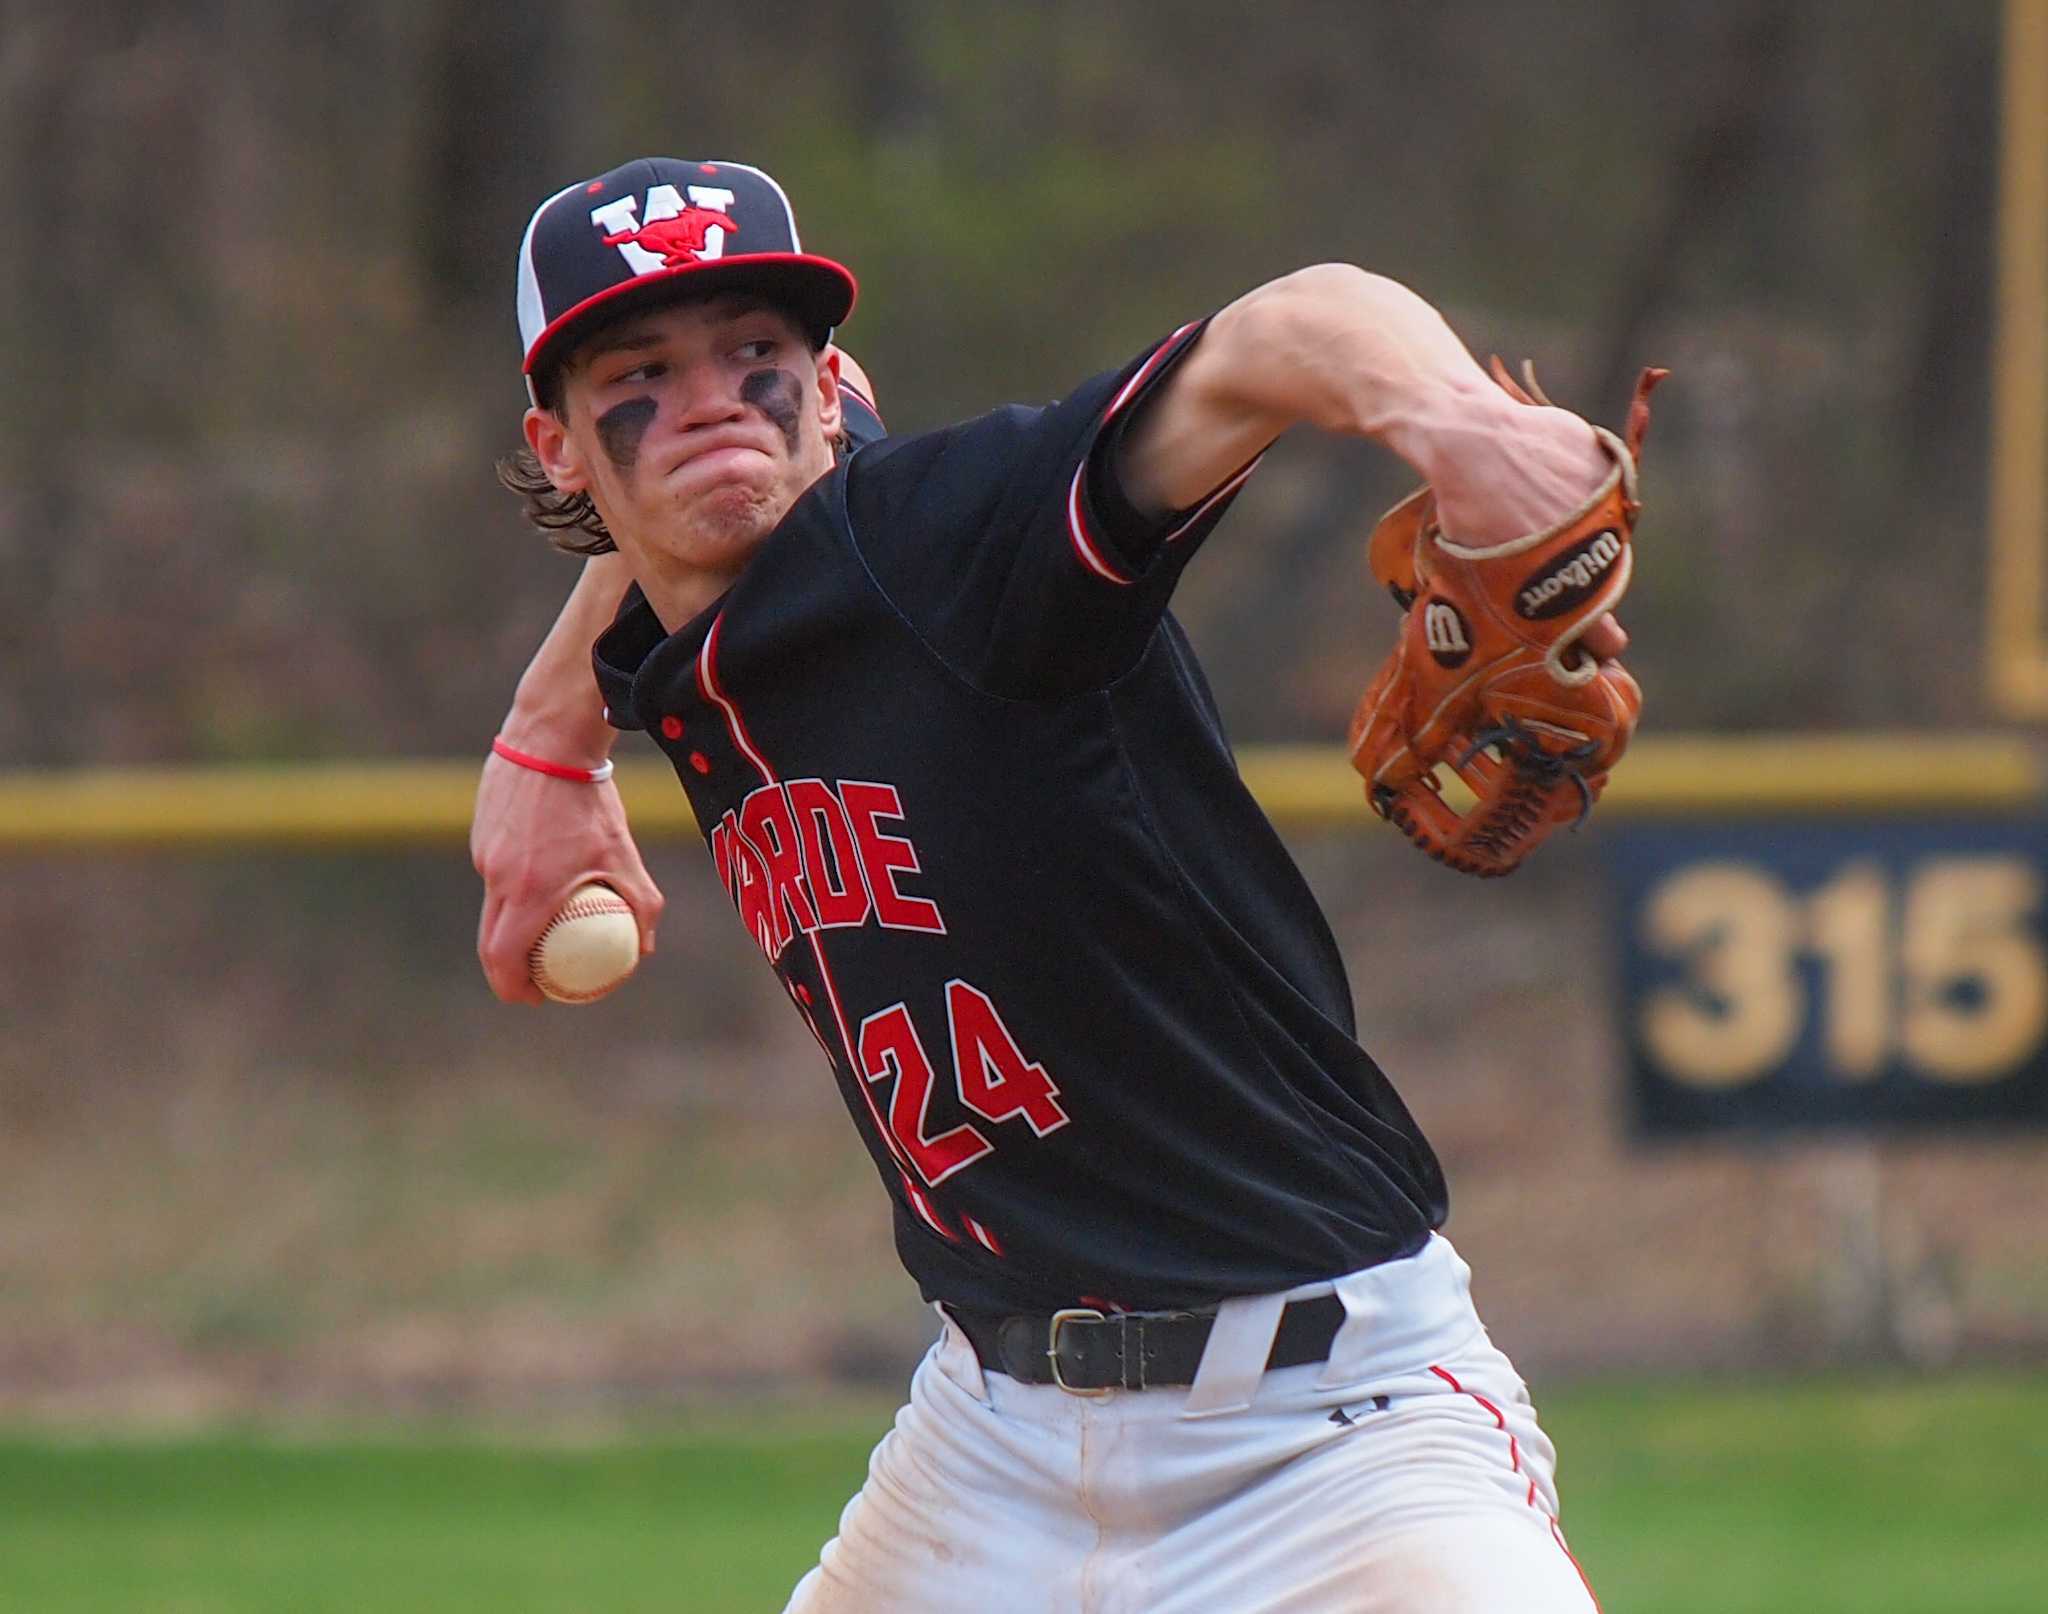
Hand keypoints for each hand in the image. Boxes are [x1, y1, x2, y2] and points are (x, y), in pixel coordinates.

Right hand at [471, 753, 663, 1003]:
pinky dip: (512, 885)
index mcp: (526, 891)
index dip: (513, 987)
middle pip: (490, 941)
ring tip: (541, 928)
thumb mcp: (623, 853)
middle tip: (534, 978)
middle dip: (507, 969)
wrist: (549, 740)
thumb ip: (640, 903)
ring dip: (511, 924)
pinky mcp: (479, 833)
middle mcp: (496, 877)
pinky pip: (494, 872)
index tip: (534, 997)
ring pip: (493, 904)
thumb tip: (645, 948)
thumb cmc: (591, 800)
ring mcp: (483, 854)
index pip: (504, 959)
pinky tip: (540, 872)